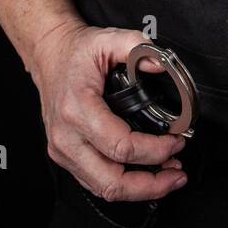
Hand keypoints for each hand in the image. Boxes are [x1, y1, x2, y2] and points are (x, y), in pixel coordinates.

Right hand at [30, 19, 188, 203]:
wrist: (50, 55)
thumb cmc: (77, 51)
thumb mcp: (109, 38)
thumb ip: (138, 47)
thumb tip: (163, 65)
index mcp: (77, 108)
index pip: (120, 146)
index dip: (154, 151)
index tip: (176, 142)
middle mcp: (67, 136)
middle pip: (111, 181)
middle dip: (150, 185)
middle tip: (177, 174)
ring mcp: (63, 150)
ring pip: (103, 189)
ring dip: (139, 189)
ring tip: (168, 177)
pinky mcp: (65, 156)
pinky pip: (95, 183)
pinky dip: (123, 185)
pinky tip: (144, 175)